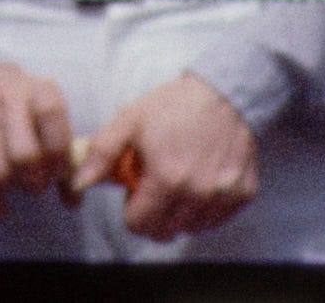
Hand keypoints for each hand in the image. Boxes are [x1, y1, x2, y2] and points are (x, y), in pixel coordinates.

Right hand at [0, 64, 76, 215]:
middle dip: (34, 182)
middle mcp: (8, 92)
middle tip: (35, 185)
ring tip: (15, 187)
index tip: (58, 173)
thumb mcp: (49, 124)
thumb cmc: (25, 114)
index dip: (58, 154)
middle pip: (23, 155)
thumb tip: (73, 200)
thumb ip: (66, 161)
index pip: (52, 117)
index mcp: (39, 88)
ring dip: (9, 189)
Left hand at [68, 73, 261, 242]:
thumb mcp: (130, 120)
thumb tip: (80, 182)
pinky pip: (217, 220)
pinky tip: (202, 181)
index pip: (138, 225)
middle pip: (164, 233)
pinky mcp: (243, 194)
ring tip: (180, 181)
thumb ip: (102, 152)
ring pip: (191, 229)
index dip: (131, 209)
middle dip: (153, 216)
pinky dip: (206, 209)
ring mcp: (223, 197)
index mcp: (167, 179)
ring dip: (180, 214)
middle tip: (156, 187)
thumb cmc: (176, 105)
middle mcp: (197, 194)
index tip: (137, 189)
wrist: (225, 92)